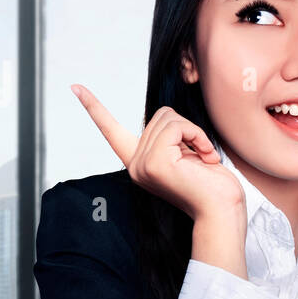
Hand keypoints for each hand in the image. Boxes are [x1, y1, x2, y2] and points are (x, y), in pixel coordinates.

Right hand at [71, 83, 243, 222]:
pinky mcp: (155, 162)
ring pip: (169, 119)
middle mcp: (135, 165)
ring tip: (204, 158)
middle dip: (186, 129)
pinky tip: (207, 158)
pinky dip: (197, 136)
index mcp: (139, 163)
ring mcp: (142, 164)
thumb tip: (166, 119)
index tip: (75, 87)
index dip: (93, 107)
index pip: (111, 131)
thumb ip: (169, 138)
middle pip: (159, 116)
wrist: (222, 211)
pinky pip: (177, 127)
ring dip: (194, 133)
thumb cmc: (212, 185)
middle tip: (201, 155)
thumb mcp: (185, 154)